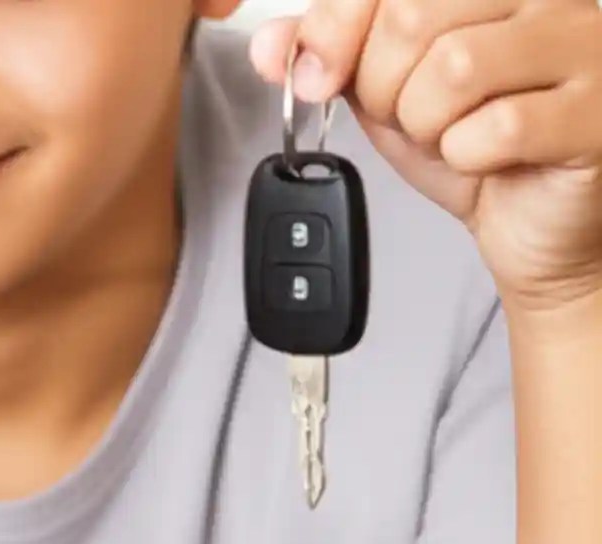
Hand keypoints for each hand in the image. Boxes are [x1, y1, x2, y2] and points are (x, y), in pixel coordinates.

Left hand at [248, 0, 601, 315]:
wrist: (534, 224)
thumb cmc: (473, 146)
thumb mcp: (385, 90)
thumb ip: (331, 53)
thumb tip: (271, 46)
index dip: (334, 30)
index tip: (316, 76)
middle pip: (412, 19)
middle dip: (383, 88)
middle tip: (411, 118)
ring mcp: (586, 47)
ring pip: (455, 68)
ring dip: (427, 123)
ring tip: (452, 136)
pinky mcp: (597, 112)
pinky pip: (499, 126)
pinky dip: (469, 156)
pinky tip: (489, 159)